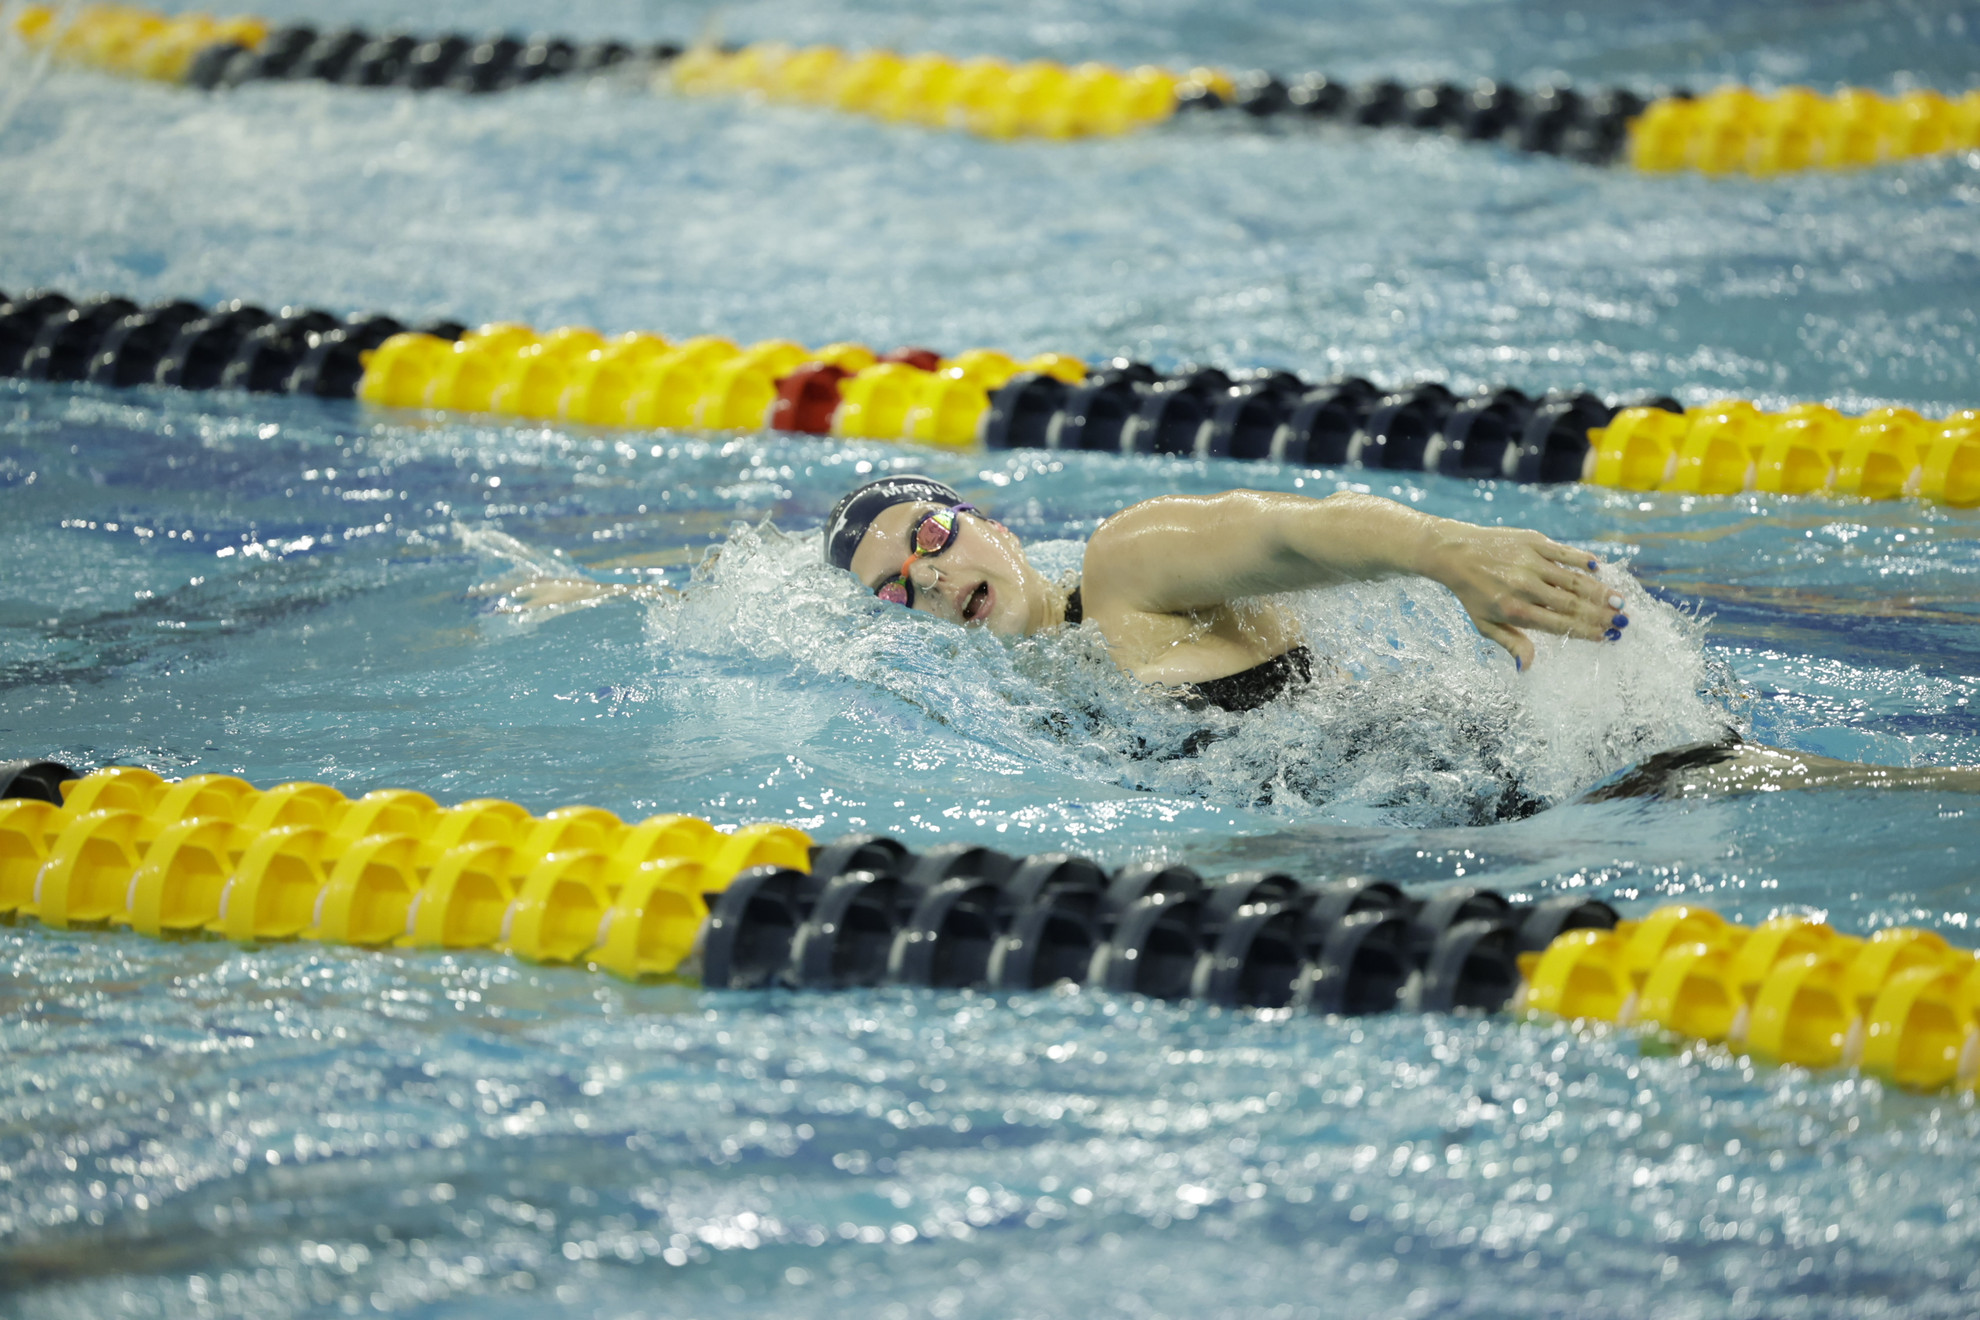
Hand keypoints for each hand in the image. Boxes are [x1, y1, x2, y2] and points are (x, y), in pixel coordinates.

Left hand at [1414, 519, 1625, 669]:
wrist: (1454, 552)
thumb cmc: (1472, 592)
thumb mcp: (1485, 624)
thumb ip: (1510, 643)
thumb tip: (1526, 667)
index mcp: (1515, 611)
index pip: (1560, 624)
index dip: (1587, 631)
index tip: (1607, 636)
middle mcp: (1525, 587)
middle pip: (1572, 604)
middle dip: (1601, 615)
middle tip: (1623, 622)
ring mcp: (1530, 562)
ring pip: (1574, 579)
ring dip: (1600, 591)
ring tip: (1620, 601)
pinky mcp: (1533, 541)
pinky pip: (1564, 552)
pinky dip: (1583, 560)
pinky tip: (1598, 569)